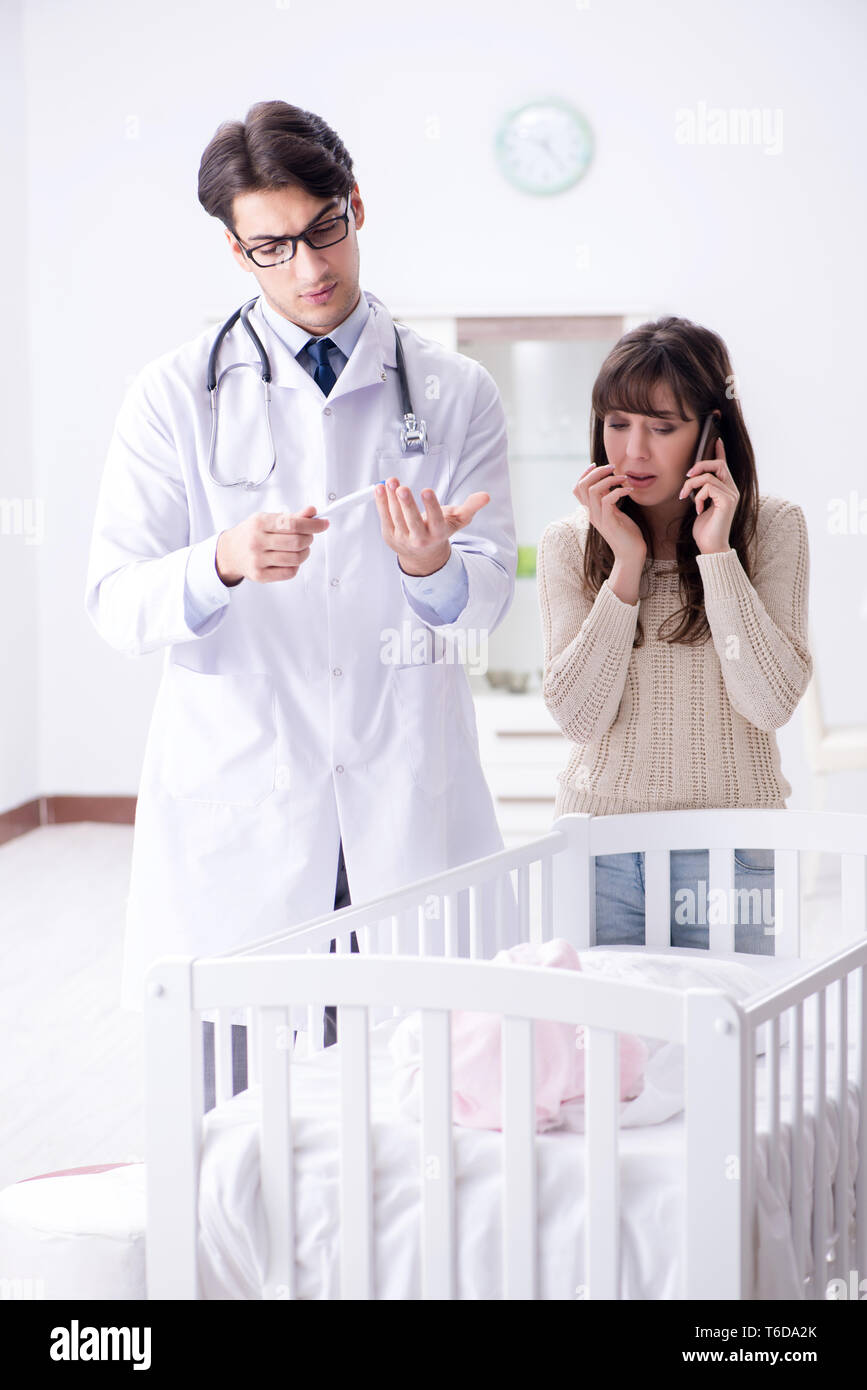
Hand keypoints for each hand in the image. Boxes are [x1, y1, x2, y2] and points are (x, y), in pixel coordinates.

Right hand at [215, 506, 328, 584]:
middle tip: (310, 536)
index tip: (323, 524)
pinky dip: (296, 565)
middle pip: (296, 542)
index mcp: (259, 523)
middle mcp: (257, 541)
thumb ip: (291, 517)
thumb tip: (312, 512)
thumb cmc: (251, 533)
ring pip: (295, 559)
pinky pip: (289, 572)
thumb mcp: (267, 519)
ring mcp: (257, 560)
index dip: (312, 524)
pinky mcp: (260, 575)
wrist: (230, 552)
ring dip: (305, 552)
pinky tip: (291, 559)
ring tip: (301, 548)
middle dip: (309, 538)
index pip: (292, 523)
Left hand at [374, 476, 489, 576]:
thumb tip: (485, 496)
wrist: (422, 555)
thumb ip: (471, 507)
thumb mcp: (458, 521)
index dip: (431, 506)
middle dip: (407, 504)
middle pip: (412, 521)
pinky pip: (385, 517)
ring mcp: (403, 538)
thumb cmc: (439, 531)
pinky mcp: (390, 535)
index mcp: (438, 534)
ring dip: (391, 499)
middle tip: (403, 488)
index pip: (435, 519)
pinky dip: (381, 502)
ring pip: (396, 517)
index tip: (427, 490)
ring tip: (391, 482)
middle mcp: (420, 539)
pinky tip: (380, 489)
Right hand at [572, 463, 646, 566]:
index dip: (584, 474)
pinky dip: (619, 491)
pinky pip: (608, 501)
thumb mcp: (614, 512)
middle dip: (596, 472)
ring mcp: (599, 518)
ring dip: (609, 479)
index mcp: (591, 510)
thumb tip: (608, 482)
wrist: (631, 553)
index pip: (577, 488)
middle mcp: (591, 513)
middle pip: (582, 486)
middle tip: (613, 467)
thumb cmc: (626, 532)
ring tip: (624, 478)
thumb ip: (608, 498)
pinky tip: (629, 490)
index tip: (597, 465)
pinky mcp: (609, 522)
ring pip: (592, 491)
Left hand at [679, 436, 737, 553]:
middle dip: (700, 465)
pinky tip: (698, 509)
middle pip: (719, 465)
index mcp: (726, 490)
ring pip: (708, 477)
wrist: (711, 547)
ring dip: (691, 485)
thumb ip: (701, 492)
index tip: (716, 439)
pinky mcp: (727, 501)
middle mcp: (732, 490)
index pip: (724, 466)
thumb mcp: (700, 505)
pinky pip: (708, 488)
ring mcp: (732, 495)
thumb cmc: (705, 529)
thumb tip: (692, 479)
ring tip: (685, 497)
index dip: (720, 451)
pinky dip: (698, 497)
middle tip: (687, 474)